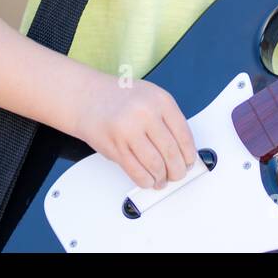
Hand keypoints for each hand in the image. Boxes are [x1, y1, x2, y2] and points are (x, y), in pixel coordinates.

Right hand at [73, 75, 198, 189]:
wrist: (88, 98)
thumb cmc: (121, 99)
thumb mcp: (152, 97)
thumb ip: (168, 119)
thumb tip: (184, 149)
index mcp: (161, 101)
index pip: (184, 135)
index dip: (189, 154)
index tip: (190, 162)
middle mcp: (145, 114)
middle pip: (170, 152)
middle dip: (177, 170)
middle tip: (178, 174)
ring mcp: (128, 130)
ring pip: (154, 164)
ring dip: (161, 178)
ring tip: (163, 180)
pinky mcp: (114, 146)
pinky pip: (135, 171)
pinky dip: (145, 180)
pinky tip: (149, 180)